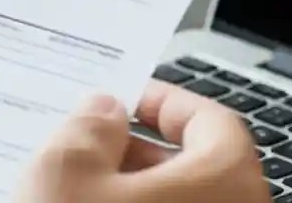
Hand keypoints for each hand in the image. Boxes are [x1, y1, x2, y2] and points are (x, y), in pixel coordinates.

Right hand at [14, 81, 269, 202]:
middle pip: (195, 168)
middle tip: (86, 144)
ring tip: (73, 189)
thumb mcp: (66, 173)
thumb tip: (102, 112)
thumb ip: (87, 128)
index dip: (162, 102)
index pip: (212, 120)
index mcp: (225, 179)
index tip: (124, 100)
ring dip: (130, 191)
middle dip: (135, 151)